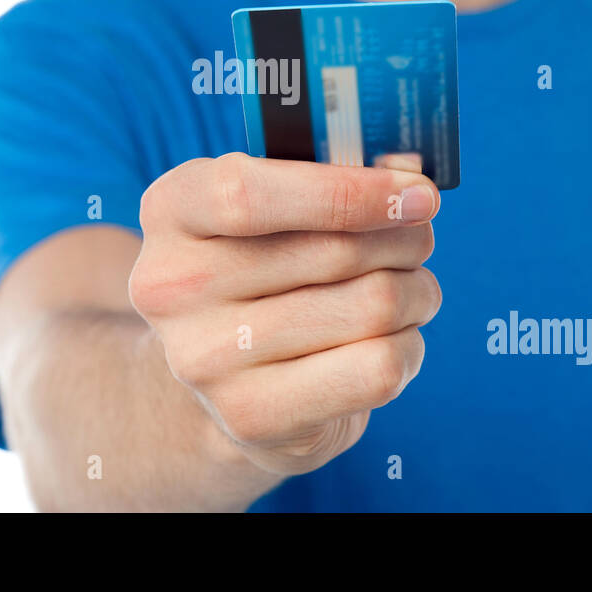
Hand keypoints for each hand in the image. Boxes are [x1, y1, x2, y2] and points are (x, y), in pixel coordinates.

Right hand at [128, 151, 440, 476]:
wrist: (223, 374)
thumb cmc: (265, 267)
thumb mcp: (274, 205)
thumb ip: (334, 176)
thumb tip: (411, 179)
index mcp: (171, 208)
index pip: (247, 193)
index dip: (348, 190)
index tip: (418, 194)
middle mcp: (172, 286)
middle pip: (335, 251)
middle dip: (404, 239)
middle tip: (420, 237)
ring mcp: (205, 358)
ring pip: (370, 307)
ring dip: (416, 292)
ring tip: (412, 290)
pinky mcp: (250, 415)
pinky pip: (377, 369)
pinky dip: (409, 347)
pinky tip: (394, 340)